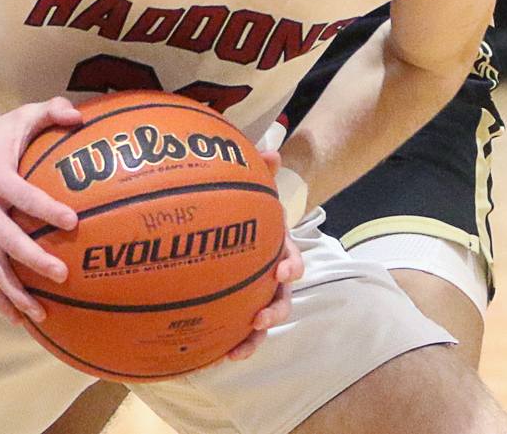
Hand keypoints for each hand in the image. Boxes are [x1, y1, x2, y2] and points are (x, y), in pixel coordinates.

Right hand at [0, 95, 84, 324]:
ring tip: (41, 312)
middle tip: (62, 274)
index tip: (73, 221)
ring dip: (14, 291)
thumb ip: (52, 111)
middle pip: (4, 238)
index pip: (21, 195)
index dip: (45, 208)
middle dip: (31, 259)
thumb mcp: (23, 115)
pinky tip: (19, 319)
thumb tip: (80, 116)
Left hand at [214, 149, 303, 365]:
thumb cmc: (241, 205)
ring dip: (255, 337)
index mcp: (275, 246)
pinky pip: (237, 327)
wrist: (220, 222)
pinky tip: (215, 354)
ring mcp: (254, 293)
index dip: (291, 264)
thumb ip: (260, 169)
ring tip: (239, 350)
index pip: (292, 257)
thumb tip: (273, 152)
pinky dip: (232, 341)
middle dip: (275, 312)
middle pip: (282, 298)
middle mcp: (269, 273)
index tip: (283, 271)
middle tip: (259, 318)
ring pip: (263, 319)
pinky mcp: (235, 306)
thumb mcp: (251, 185)